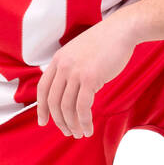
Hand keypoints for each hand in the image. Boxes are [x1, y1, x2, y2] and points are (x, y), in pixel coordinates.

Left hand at [36, 13, 138, 137]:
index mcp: (58, 59)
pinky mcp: (90, 78)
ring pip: (67, 107)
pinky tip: (88, 128)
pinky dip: (84, 121)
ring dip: (72, 124)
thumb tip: (69, 92)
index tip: (43, 121)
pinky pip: (82, 107)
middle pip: (53, 101)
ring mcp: (75, 72)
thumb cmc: (105, 43)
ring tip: (79, 134)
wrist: (122, 30)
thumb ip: (70, 68)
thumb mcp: (79, 52)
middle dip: (59, 121)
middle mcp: (63, 66)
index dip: (41, 108)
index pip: (42, 88)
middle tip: (67, 132)